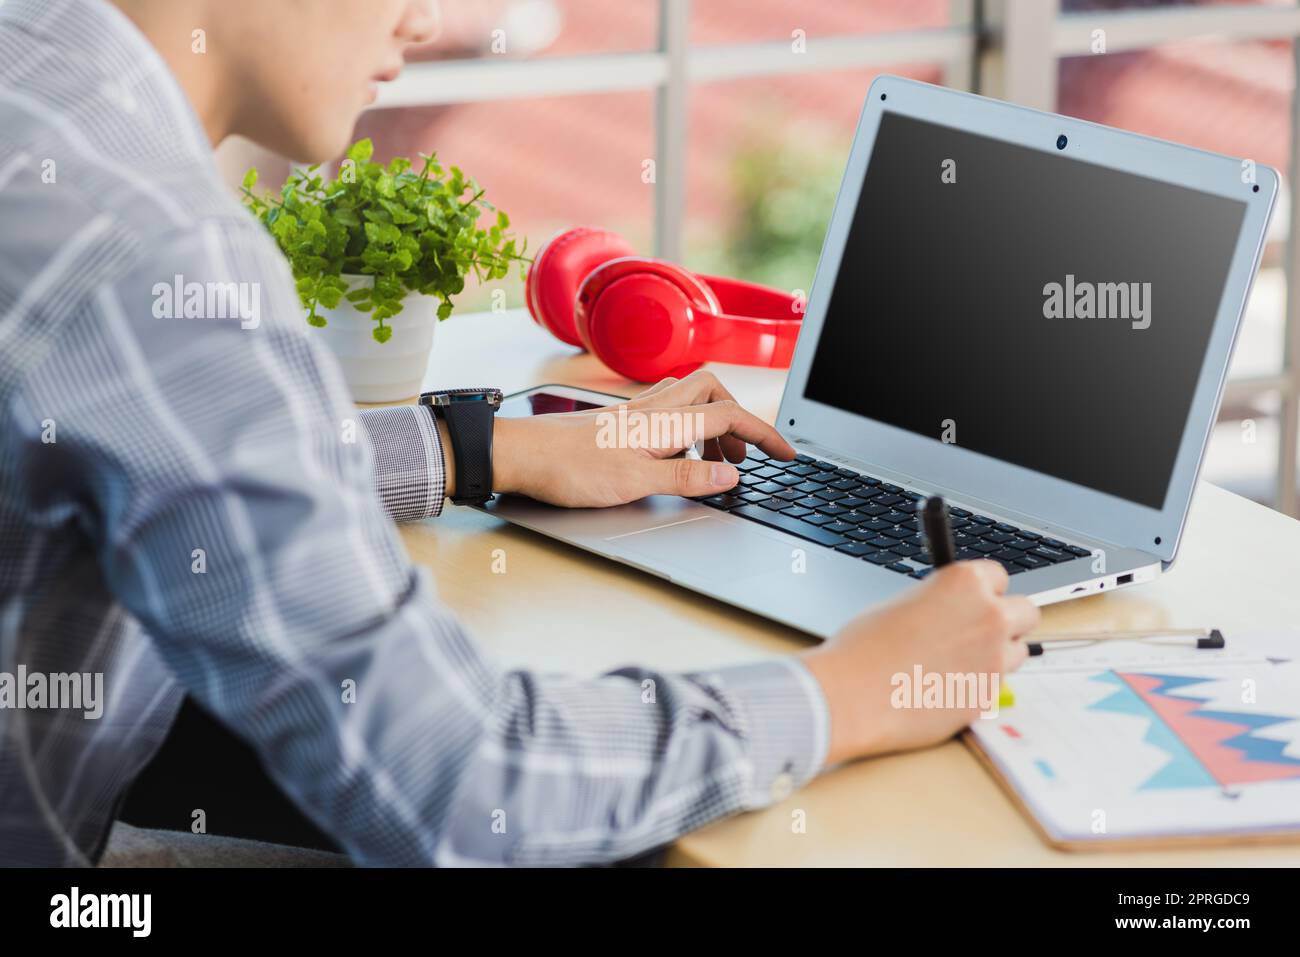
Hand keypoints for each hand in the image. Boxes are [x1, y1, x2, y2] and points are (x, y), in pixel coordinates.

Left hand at [476, 371, 795, 507]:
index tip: (787, 454)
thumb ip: (685, 478)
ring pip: (690, 399)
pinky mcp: (619, 422)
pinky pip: (668, 411)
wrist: (520, 456)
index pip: (729, 418)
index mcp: (665, 422)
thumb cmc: (568, 469)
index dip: (763, 434)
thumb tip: (731, 476)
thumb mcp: (633, 482)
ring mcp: (635, 413)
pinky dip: (687, 427)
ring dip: (713, 423)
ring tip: (716, 460)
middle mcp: (653, 409)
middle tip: (745, 455)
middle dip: (739, 418)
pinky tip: (676, 453)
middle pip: (713, 392)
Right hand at [802, 561, 1037, 764]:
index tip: (973, 601)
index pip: (999, 575)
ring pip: (1018, 651)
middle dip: (1007, 620)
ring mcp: (995, 658)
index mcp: (965, 583)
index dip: (983, 590)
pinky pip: (996, 686)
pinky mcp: (989, 695)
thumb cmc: (864, 646)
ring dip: (997, 655)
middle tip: (979, 632)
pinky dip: (978, 686)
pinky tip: (946, 688)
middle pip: (1026, 612)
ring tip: (957, 664)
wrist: (853, 694)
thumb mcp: (902, 603)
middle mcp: (990, 616)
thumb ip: (940, 603)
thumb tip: (951, 613)